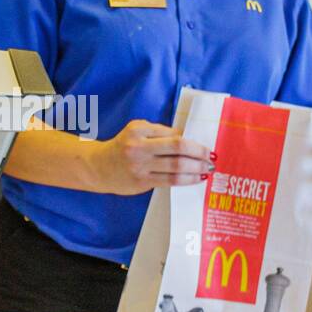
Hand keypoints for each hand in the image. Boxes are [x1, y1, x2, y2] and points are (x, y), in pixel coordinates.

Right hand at [89, 119, 212, 194]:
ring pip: (176, 166)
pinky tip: (196, 178)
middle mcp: (138, 146)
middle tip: (212, 157)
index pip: (173, 134)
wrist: (98, 167)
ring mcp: (139, 165)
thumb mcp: (137, 132)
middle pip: (177, 148)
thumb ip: (160, 133)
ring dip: (197, 168)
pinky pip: (170, 180)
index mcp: (139, 129)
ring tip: (208, 169)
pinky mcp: (141, 181)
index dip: (193, 141)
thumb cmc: (123, 147)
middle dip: (199, 153)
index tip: (206, 146)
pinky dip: (186, 179)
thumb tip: (189, 139)